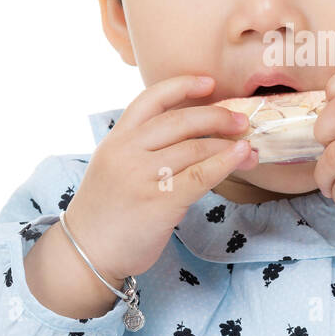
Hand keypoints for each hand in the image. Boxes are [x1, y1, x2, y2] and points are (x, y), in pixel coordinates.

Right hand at [66, 74, 257, 280]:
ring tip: (248, 149)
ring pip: (194, 148)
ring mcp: (141, 176)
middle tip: (241, 122)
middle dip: (216, 117)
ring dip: (228, 145)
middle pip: (180, 121)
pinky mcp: (159, 202)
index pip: (150, 98)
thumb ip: (142, 148)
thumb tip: (195, 135)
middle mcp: (127, 152)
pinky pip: (201, 175)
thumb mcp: (114, 167)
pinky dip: (226, 162)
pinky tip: (241, 157)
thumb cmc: (106, 212)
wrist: (86, 253)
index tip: (209, 82)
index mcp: (116, 139)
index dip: (182, 85)